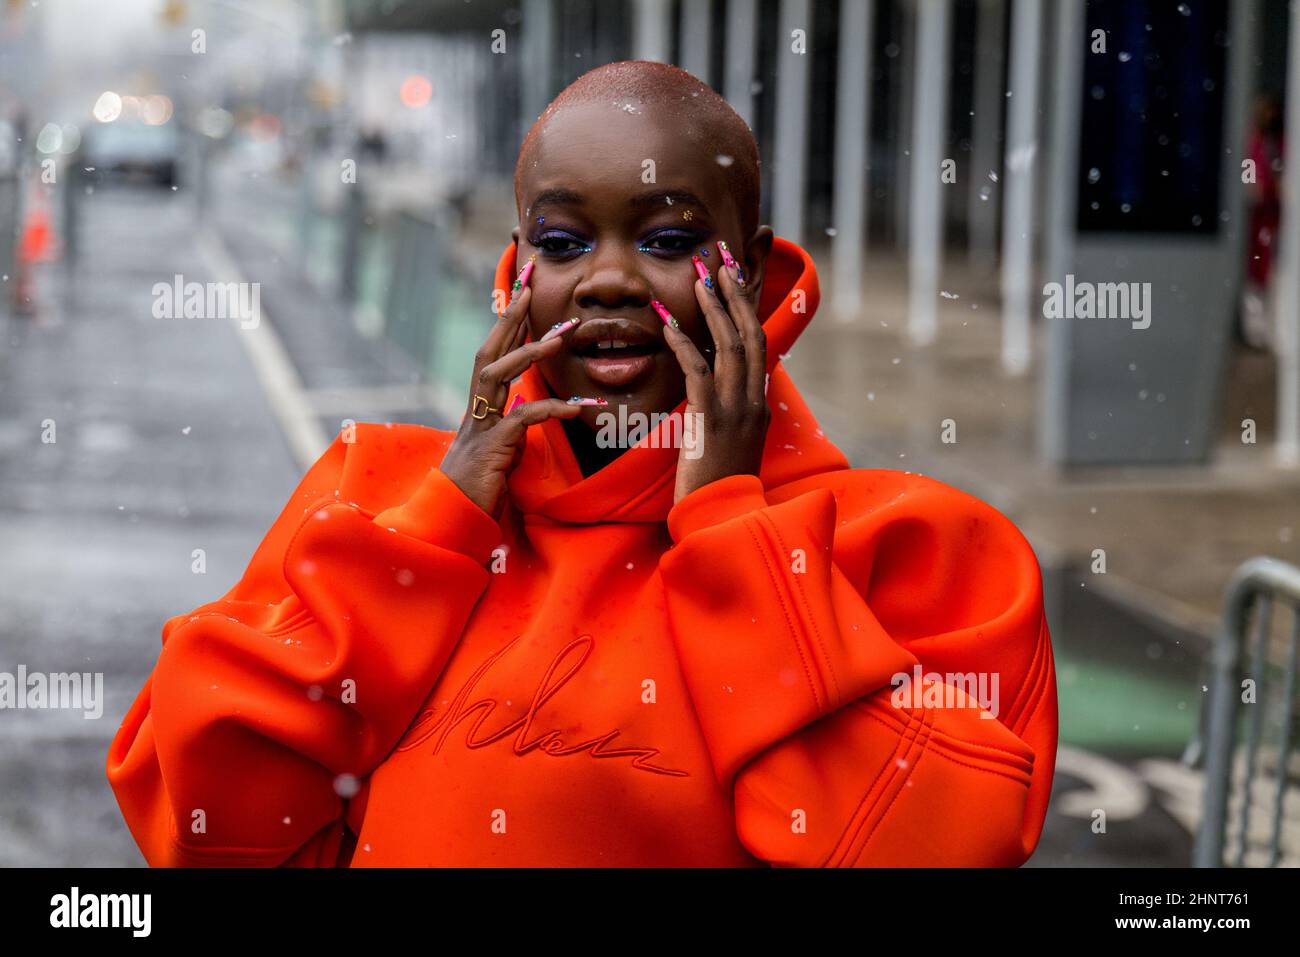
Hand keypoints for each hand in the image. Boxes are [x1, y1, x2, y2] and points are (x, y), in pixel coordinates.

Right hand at [438, 271, 588, 515]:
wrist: (454, 520)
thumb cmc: (479, 487)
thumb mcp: (503, 449)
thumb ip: (514, 426)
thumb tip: (530, 410)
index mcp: (481, 407)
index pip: (495, 355)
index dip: (509, 324)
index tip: (525, 295)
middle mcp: (477, 409)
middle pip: (490, 351)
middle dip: (510, 318)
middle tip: (530, 287)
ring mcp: (480, 426)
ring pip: (497, 374)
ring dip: (528, 352)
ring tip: (560, 337)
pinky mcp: (492, 448)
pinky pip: (522, 419)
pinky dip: (549, 409)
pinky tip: (577, 406)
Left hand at [661, 242, 768, 503]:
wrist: (723, 520)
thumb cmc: (719, 487)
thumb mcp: (731, 444)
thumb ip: (729, 412)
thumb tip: (717, 388)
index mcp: (759, 404)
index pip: (758, 343)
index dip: (748, 307)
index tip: (736, 276)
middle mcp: (754, 401)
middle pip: (749, 334)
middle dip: (736, 294)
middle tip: (719, 260)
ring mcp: (737, 410)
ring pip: (729, 346)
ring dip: (713, 308)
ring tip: (698, 278)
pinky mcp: (712, 421)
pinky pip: (699, 373)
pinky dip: (684, 345)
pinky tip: (668, 324)